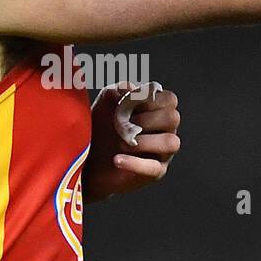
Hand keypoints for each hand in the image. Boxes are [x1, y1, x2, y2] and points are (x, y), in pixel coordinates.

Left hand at [83, 83, 180, 200]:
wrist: (87, 158)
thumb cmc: (101, 127)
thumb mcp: (104, 105)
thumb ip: (116, 91)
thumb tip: (131, 88)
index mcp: (157, 110)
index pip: (169, 99)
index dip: (151, 100)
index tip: (129, 104)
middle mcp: (165, 130)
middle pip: (173, 118)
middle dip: (147, 119)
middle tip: (125, 125)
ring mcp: (163, 152)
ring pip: (172, 142)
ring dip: (145, 141)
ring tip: (122, 144)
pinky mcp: (155, 172)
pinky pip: (154, 168)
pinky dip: (135, 163)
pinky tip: (117, 159)